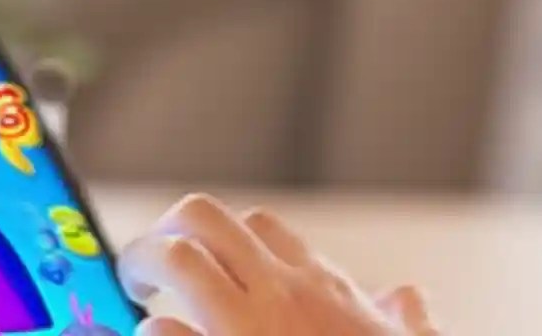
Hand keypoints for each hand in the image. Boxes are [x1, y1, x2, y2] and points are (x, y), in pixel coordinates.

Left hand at [119, 194, 440, 335]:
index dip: (220, 237)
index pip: (258, 226)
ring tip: (135, 298)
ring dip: (142, 269)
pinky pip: (159, 328)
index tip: (206, 262)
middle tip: (147, 268)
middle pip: (202, 217)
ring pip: (176, 256)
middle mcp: (279, 294)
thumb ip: (406, 319)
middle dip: (163, 232)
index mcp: (320, 289)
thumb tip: (407, 298)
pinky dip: (146, 332)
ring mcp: (243, 328)